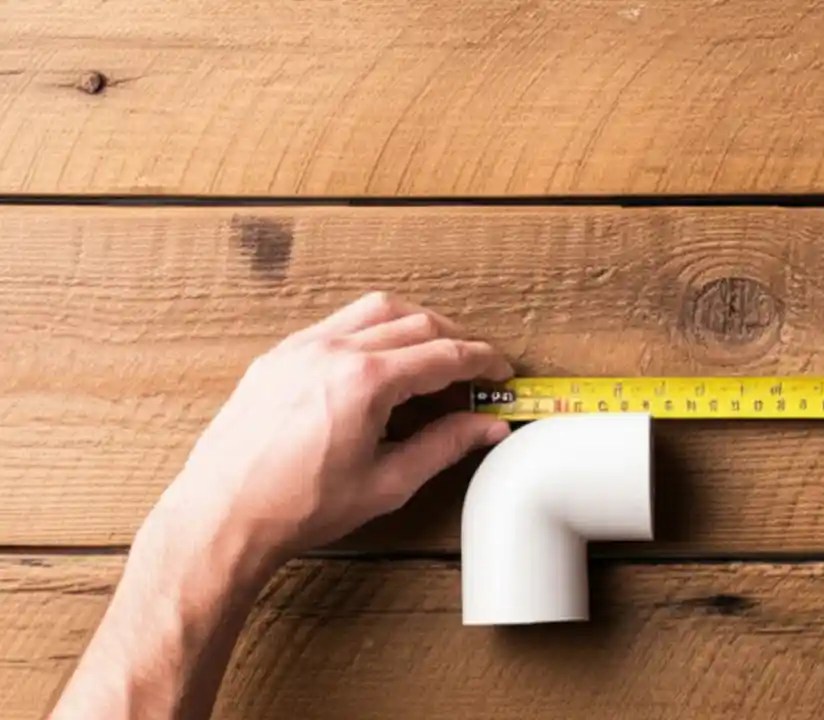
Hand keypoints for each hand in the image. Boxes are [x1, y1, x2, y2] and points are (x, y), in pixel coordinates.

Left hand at [151, 292, 513, 567]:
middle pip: (416, 323)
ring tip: (432, 355)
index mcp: (366, 381)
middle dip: (455, 341)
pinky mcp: (279, 356)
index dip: (482, 361)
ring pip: (376, 310)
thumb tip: (486, 428)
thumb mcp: (387, 483)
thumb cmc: (298, 507)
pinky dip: (371, 330)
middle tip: (473, 370)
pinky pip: (337, 323)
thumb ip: (444, 446)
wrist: (224, 515)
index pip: (444, 354)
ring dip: (414, 324)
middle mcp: (334, 351)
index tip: (499, 371)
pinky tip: (380, 361)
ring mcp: (302, 348)